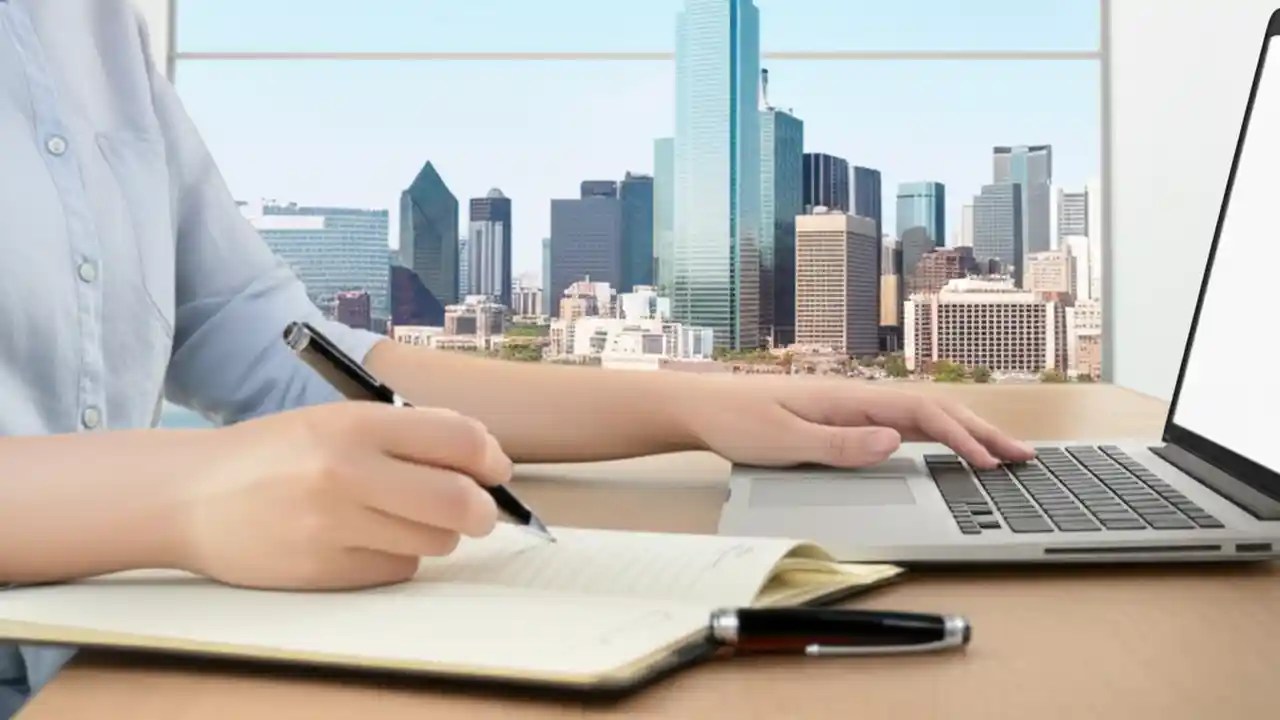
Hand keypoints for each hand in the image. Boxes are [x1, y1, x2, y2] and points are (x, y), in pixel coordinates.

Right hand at [177, 402, 511, 590]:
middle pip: (460, 502)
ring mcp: (334, 526)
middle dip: (485, 510)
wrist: (188, 496)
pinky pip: (397, 570)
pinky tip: (365, 540)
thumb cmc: (274, 454)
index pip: (458, 438)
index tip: (496, 468)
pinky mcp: (323, 571)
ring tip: (404, 518)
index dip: (491, 458)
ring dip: (437, 534)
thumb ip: (405, 435)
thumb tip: (483, 461)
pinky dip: (397, 558)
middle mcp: (347, 472)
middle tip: (482, 510)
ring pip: (435, 542)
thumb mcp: (335, 421)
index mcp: (355, 424)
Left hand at [682, 377, 1034, 469]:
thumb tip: (894, 440)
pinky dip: (934, 434)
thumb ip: (839, 444)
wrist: (702, 407)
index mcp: (848, 398)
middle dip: (979, 431)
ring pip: (921, 416)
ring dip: (964, 431)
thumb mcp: (784, 440)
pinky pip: (901, 423)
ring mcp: (851, 406)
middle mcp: (856, 397)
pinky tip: (947, 445)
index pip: (920, 414)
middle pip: (931, 410)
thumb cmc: (737, 421)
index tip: (991, 462)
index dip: (961, 437)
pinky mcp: (842, 417)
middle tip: (1023, 455)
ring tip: (1000, 451)